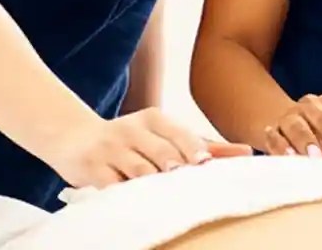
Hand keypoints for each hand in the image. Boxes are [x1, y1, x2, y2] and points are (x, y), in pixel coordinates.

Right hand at [44, 108, 251, 189]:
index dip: (192, 148)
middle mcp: (132, 129)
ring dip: (153, 184)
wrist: (75, 137)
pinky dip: (127, 194)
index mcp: (154, 118)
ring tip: (168, 195)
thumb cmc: (131, 140)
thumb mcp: (164, 135)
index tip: (205, 163)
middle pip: (160, 151)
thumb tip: (246, 152)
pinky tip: (138, 202)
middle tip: (189, 182)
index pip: (178, 133)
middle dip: (175, 167)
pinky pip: (113, 185)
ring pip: (138, 170)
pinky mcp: (92, 169)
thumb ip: (203, 144)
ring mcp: (111, 148)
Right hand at [264, 92, 321, 157]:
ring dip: (307, 140)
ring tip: (316, 157)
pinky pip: (275, 135)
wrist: (278, 120)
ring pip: (298, 125)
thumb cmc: (320, 127)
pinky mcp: (272, 128)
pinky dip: (281, 145)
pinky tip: (289, 158)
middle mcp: (311, 104)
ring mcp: (290, 115)